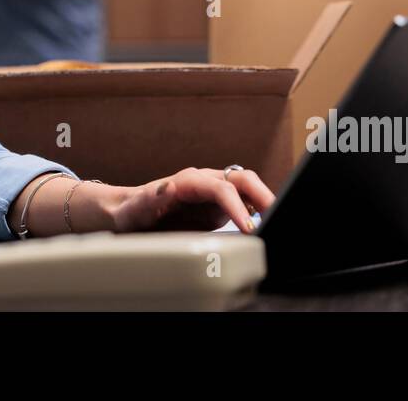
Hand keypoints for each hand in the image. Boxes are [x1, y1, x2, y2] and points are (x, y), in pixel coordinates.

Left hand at [109, 167, 274, 233]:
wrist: (130, 214)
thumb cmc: (131, 213)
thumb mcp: (135, 210)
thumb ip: (150, 200)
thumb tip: (169, 187)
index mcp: (188, 181)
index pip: (221, 188)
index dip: (238, 206)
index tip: (249, 228)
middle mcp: (204, 181)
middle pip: (242, 179)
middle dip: (263, 195)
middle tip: (278, 218)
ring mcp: (213, 192)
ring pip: (247, 187)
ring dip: (265, 200)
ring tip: (278, 221)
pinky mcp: (218, 205)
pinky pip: (245, 201)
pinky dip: (259, 209)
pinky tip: (266, 224)